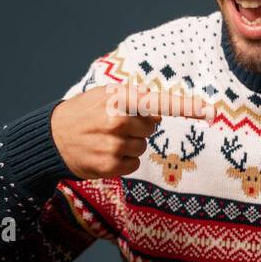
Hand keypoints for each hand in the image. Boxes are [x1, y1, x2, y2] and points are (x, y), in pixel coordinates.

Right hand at [50, 85, 213, 178]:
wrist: (50, 138)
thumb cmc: (82, 113)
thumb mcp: (104, 95)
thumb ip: (132, 97)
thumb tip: (157, 109)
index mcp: (119, 100)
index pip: (159, 103)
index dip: (187, 108)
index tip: (210, 112)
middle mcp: (118, 121)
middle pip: (151, 127)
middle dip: (138, 126)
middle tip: (114, 125)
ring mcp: (114, 145)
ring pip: (142, 147)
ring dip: (128, 144)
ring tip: (105, 139)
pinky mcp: (110, 166)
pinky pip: (133, 164)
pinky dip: (122, 160)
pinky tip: (104, 154)